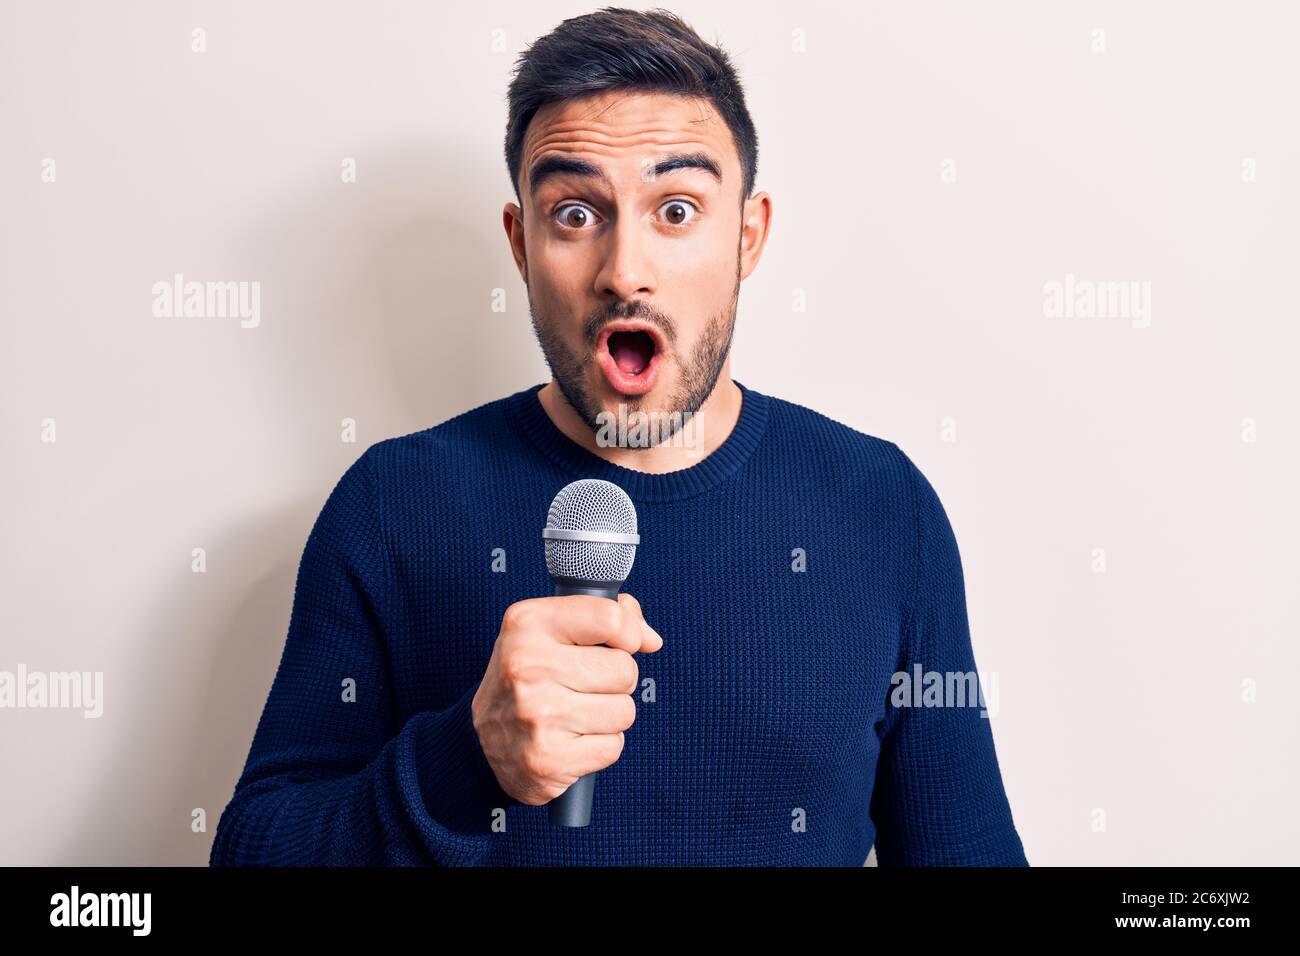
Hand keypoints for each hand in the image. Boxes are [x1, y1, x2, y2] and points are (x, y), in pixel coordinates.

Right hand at [471, 592, 661, 804]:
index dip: (628, 633)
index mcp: (527, 624)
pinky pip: (613, 746)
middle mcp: (528, 666)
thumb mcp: (549, 632)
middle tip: (582, 685)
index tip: (621, 643)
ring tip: (575, 713)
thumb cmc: (525, 679)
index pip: (610, 618)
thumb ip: (604, 619)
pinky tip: (572, 739)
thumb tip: (650, 639)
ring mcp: (537, 715)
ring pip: (624, 710)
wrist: (479, 744)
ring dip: (609, 715)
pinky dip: (600, 745)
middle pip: (624, 669)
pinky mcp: (549, 758)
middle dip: (615, 680)